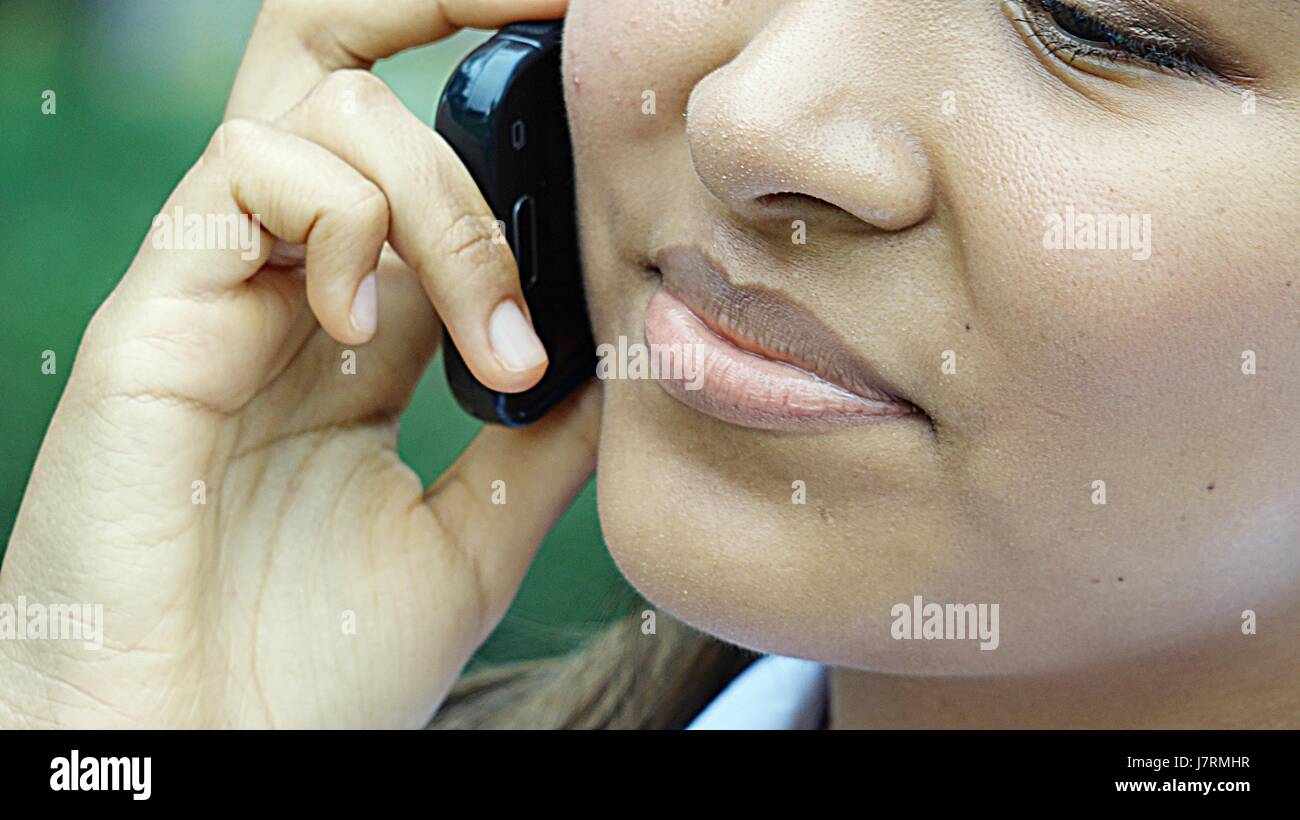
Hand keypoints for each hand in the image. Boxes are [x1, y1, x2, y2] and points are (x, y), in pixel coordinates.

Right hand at [0, 0, 595, 727]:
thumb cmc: (313, 666)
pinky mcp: (155, 321)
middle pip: (333, 69)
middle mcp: (282, 289)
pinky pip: (247, 181)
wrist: (205, 761)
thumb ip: (538, 439)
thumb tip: (623, 349)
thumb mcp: (469, 540)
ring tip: (498, 354)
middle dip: (436, 3)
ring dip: (444, 206)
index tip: (589, 42)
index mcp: (351, 332)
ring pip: (320, 116)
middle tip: (556, 2)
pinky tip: (370, 330)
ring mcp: (214, 293)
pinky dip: (344, 226)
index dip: (490, 83)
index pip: (415, 159)